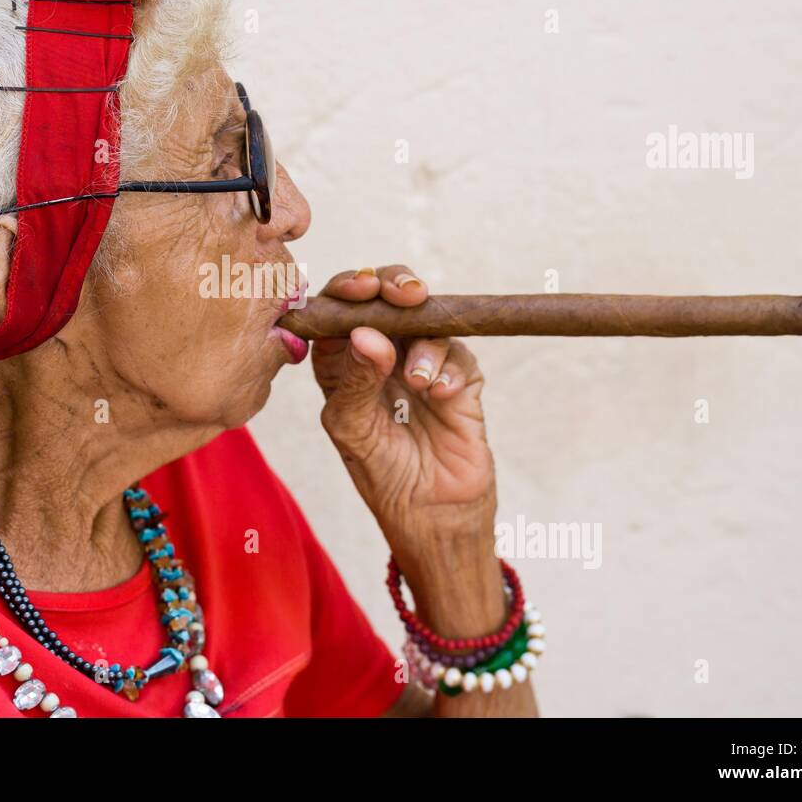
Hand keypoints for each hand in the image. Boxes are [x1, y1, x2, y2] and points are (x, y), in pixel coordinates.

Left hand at [311, 265, 496, 557]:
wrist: (432, 515)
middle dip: (395, 286)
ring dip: (426, 344)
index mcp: (342, 362)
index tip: (361, 287)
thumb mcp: (352, 428)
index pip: (340, 309)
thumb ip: (355, 380)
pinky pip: (461, 355)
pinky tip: (443, 396)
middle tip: (407, 293)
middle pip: (386, 299)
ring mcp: (423, 364)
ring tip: (420, 383)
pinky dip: (451, 369)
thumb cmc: (380, 473)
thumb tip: (366, 334)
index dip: (348, 288)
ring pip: (427, 322)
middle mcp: (382, 356)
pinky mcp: (460, 381)